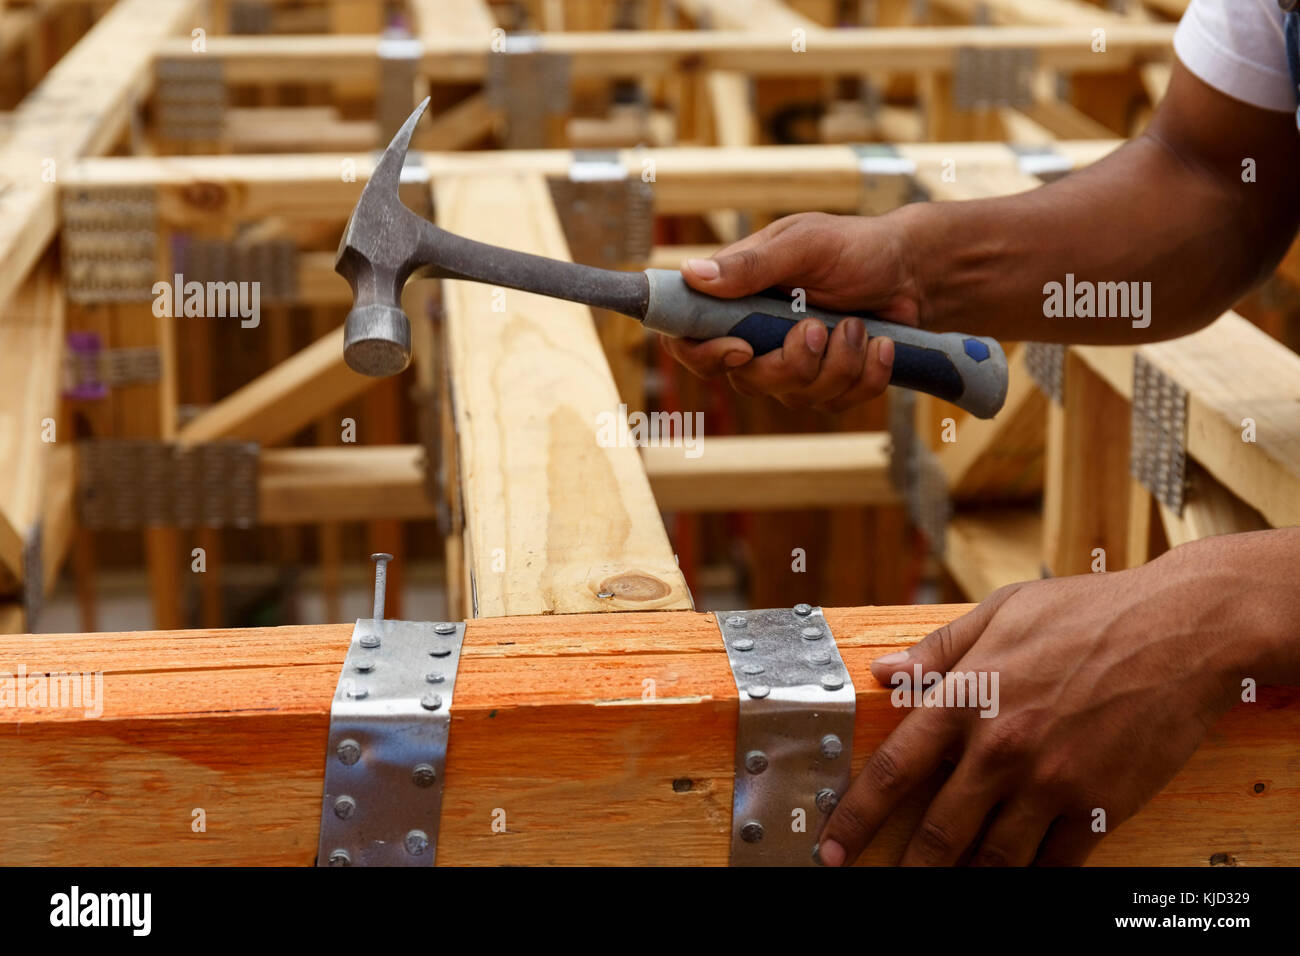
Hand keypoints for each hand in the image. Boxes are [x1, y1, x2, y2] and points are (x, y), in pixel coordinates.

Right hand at [661, 211, 920, 410]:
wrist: (912, 271)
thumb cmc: (854, 246)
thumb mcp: (804, 243)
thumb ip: (752, 264)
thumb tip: (692, 274)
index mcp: (735, 298)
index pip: (688, 342)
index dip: (704, 356)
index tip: (742, 348)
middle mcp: (755, 337)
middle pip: (745, 380)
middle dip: (790, 362)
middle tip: (820, 326)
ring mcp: (791, 365)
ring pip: (795, 395)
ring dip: (838, 363)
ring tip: (859, 326)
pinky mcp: (827, 384)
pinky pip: (836, 402)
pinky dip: (866, 375)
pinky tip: (880, 344)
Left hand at [817, 556, 1246, 865]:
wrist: (1184, 630)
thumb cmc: (1090, 612)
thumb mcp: (1003, 613)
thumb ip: (938, 650)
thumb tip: (884, 671)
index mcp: (968, 698)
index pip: (894, 769)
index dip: (856, 816)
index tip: (831, 847)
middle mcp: (1002, 747)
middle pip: (938, 831)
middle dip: (906, 867)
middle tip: (882, 885)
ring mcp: (1051, 781)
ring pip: (993, 858)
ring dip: (963, 881)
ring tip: (944, 891)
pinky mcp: (1099, 804)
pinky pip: (1054, 863)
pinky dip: (1030, 877)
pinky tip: (1015, 878)